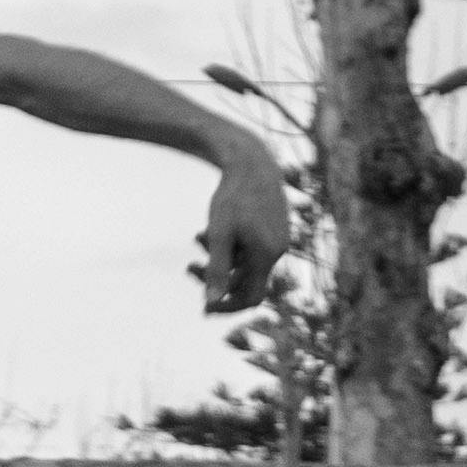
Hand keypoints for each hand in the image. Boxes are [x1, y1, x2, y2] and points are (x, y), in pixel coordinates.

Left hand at [197, 144, 296, 317]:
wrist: (252, 159)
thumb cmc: (233, 195)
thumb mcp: (219, 234)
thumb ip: (216, 269)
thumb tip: (211, 302)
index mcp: (267, 255)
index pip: (251, 298)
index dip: (228, 307)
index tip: (204, 307)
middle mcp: (277, 249)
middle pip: (246, 280)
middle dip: (217, 277)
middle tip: (189, 269)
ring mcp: (277, 237)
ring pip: (244, 261)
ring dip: (219, 257)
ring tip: (197, 238)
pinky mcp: (273, 225)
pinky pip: (249, 246)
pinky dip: (229, 243)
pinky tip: (208, 230)